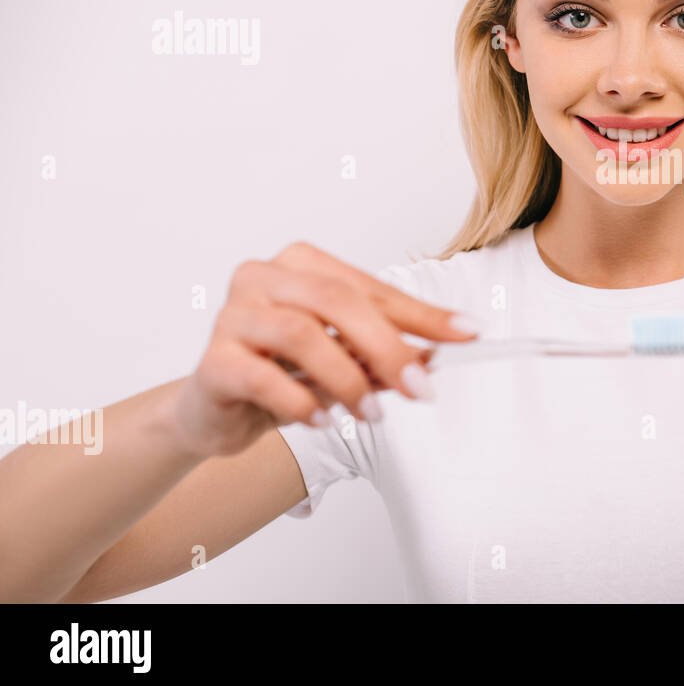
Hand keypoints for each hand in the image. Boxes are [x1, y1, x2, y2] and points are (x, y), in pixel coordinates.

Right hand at [173, 242, 477, 457]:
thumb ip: (386, 351)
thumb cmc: (285, 373)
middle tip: (420, 387)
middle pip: (337, 301)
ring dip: (348, 378)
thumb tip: (437, 358)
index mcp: (302, 264)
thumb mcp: (345, 359)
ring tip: (373, 412)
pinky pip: (262, 376)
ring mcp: (232, 315)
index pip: (372, 288)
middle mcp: (263, 277)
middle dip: (388, 346)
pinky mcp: (212, 360)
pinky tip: (325, 420)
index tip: (469, 334)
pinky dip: (302, 401)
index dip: (423, 314)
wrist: (216, 411)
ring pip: (302, 334)